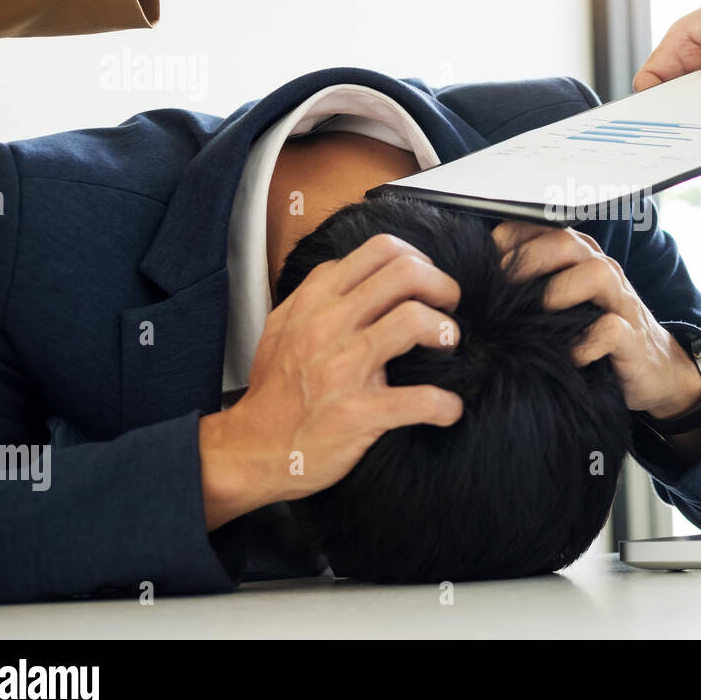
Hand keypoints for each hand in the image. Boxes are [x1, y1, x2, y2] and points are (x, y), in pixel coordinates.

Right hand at [199, 234, 462, 529]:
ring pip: (415, 320)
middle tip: (448, 309)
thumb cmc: (274, 389)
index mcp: (316, 301)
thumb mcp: (282, 326)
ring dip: (447, 332)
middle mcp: (329, 326)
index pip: (380, 249)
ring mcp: (344, 369)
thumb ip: (316, 293)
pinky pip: (421, 400)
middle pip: (406, 273)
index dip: (418, 260)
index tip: (427, 284)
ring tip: (447, 346)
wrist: (252, 450)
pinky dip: (446, 405)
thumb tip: (350, 268)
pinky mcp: (359, 414)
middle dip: (443, 286)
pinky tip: (448, 410)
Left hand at [492, 222, 700, 417]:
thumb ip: (527, 290)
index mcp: (579, 257)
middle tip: (502, 291)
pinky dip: (584, 344)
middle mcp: (602, 270)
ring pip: (596, 273)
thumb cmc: (591, 334)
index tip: (483, 267)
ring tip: (536, 317)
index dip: (510, 241)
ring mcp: (620, 302)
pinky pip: (611, 330)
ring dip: (559, 293)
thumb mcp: (558, 306)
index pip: (542, 228)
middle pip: (566, 242)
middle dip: (528, 261)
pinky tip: (565, 356)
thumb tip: (472, 289)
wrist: (652, 370)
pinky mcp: (632, 337)